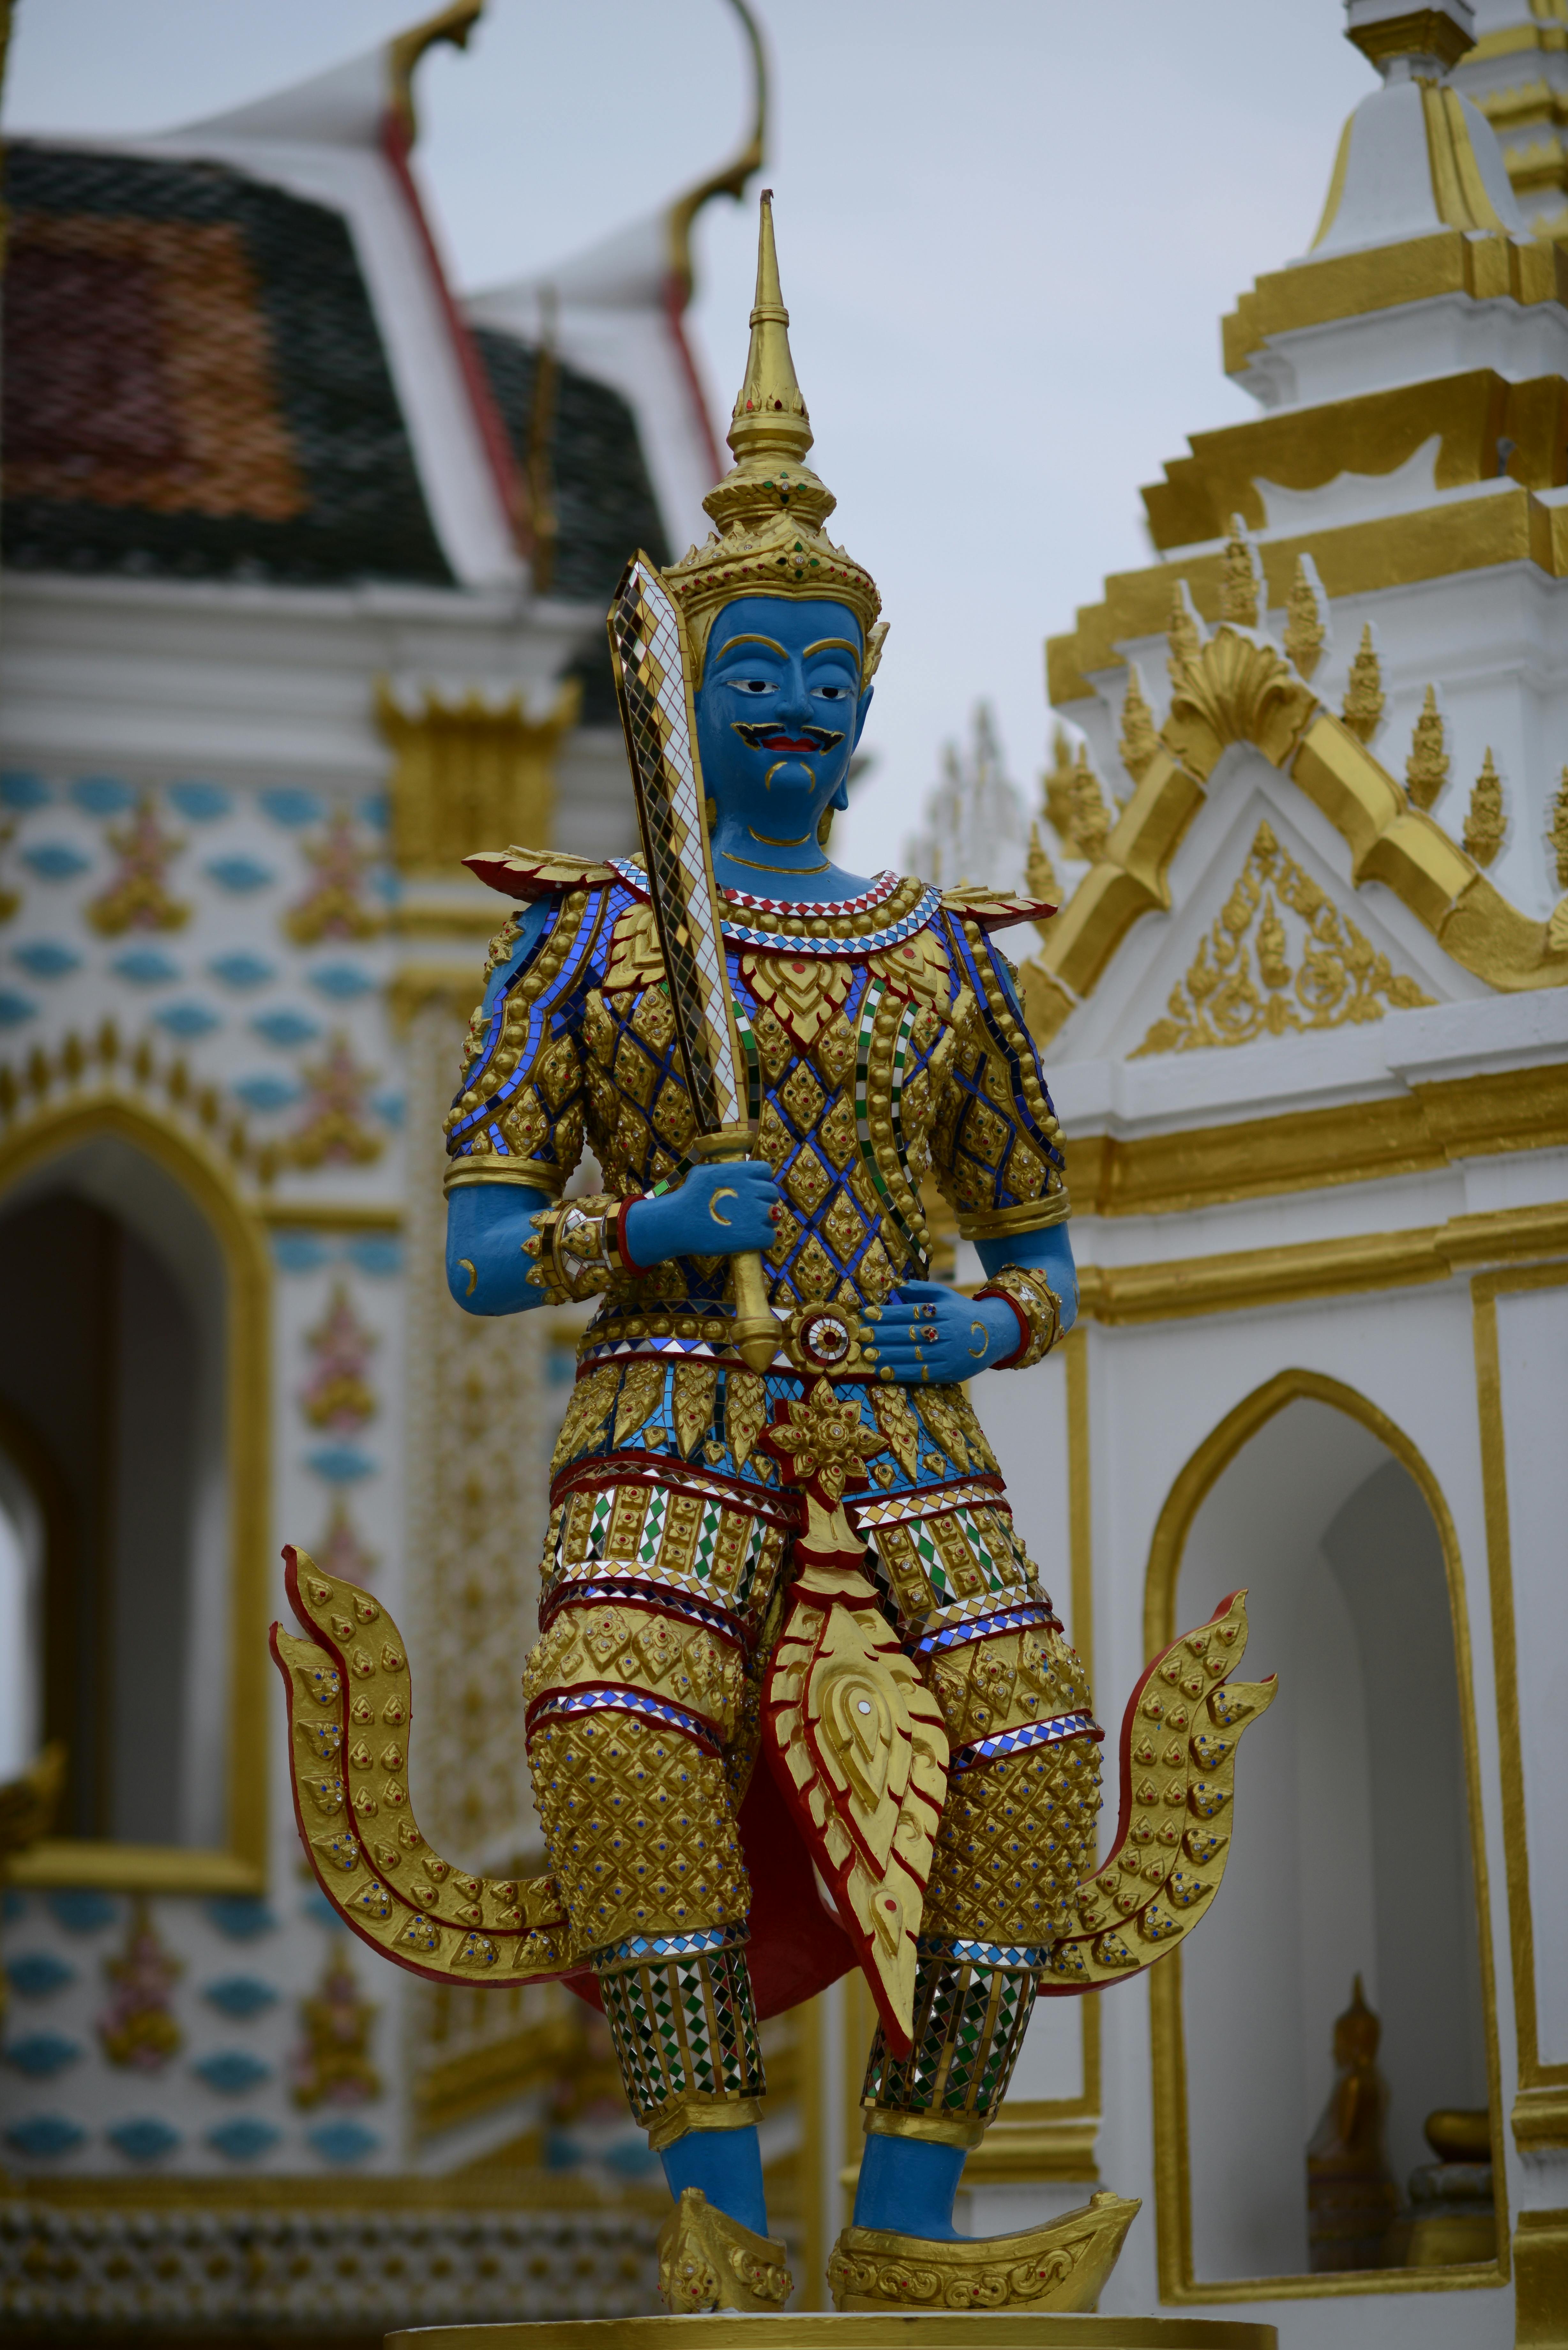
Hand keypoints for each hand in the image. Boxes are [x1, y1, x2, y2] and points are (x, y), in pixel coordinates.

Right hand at [623, 1160, 783, 1265]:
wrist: (677, 1224)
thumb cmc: (687, 1197)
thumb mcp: (704, 1173)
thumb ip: (724, 1170)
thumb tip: (734, 1169)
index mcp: (741, 1172)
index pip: (765, 1171)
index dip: (760, 1180)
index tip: (751, 1189)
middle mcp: (752, 1190)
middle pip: (771, 1193)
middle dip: (763, 1200)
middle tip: (751, 1209)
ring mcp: (755, 1214)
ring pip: (774, 1215)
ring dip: (765, 1220)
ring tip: (752, 1225)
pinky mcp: (754, 1236)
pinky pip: (770, 1236)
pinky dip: (763, 1238)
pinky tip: (751, 1240)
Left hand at [867, 1279, 1022, 1384]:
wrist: (995, 1334)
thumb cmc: (962, 1313)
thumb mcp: (946, 1296)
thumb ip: (922, 1290)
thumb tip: (897, 1287)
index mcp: (944, 1311)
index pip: (911, 1312)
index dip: (887, 1314)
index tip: (866, 1314)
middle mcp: (947, 1331)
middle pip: (910, 1334)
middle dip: (883, 1334)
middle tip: (861, 1335)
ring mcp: (949, 1353)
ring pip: (914, 1355)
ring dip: (888, 1355)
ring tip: (867, 1354)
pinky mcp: (951, 1372)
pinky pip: (922, 1373)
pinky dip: (902, 1373)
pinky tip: (883, 1372)